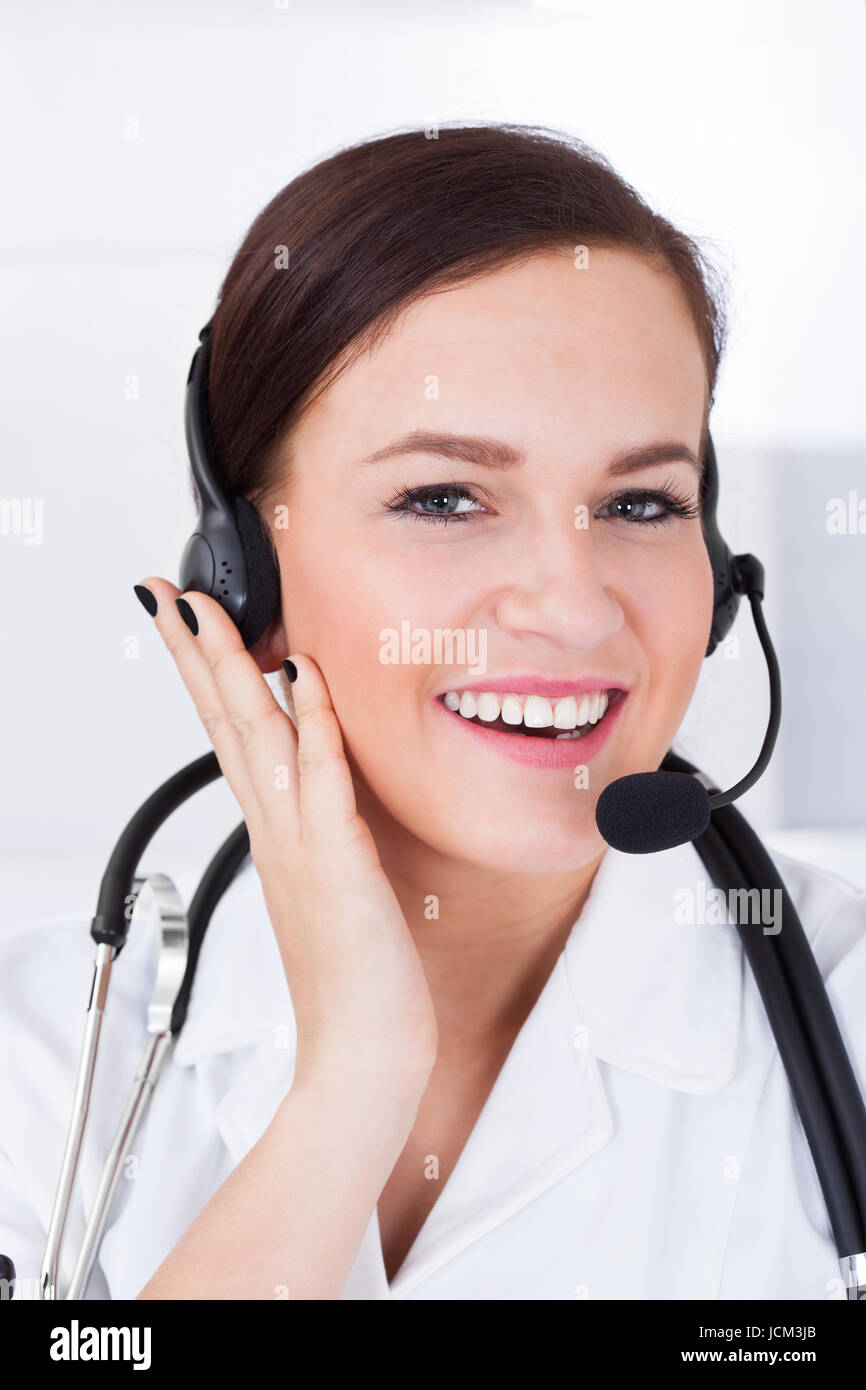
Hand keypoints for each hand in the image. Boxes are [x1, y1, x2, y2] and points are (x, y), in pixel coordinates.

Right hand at [136, 578, 437, 1095]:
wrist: (363, 1053)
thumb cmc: (353, 975)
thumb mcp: (330, 881)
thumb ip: (318, 825)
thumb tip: (317, 777)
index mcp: (274, 831)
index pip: (230, 732)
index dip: (204, 670)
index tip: (184, 618)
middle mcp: (277, 830)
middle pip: (226, 722)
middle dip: (197, 652)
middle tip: (164, 594)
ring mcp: (301, 845)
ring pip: (259, 739)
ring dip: (233, 670)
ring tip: (205, 613)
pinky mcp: (339, 865)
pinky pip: (325, 783)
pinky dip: (315, 727)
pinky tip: (304, 677)